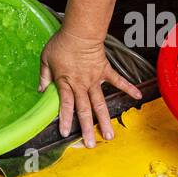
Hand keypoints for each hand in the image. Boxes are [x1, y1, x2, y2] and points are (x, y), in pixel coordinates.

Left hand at [39, 29, 141, 147]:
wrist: (80, 32)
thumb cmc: (61, 44)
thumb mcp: (46, 58)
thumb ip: (43, 75)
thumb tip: (40, 90)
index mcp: (66, 82)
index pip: (65, 105)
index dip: (65, 119)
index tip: (66, 134)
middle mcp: (81, 85)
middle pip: (84, 109)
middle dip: (87, 128)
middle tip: (91, 144)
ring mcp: (94, 79)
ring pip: (100, 103)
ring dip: (104, 119)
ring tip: (110, 135)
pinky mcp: (105, 71)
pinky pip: (118, 80)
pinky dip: (128, 87)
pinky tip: (137, 96)